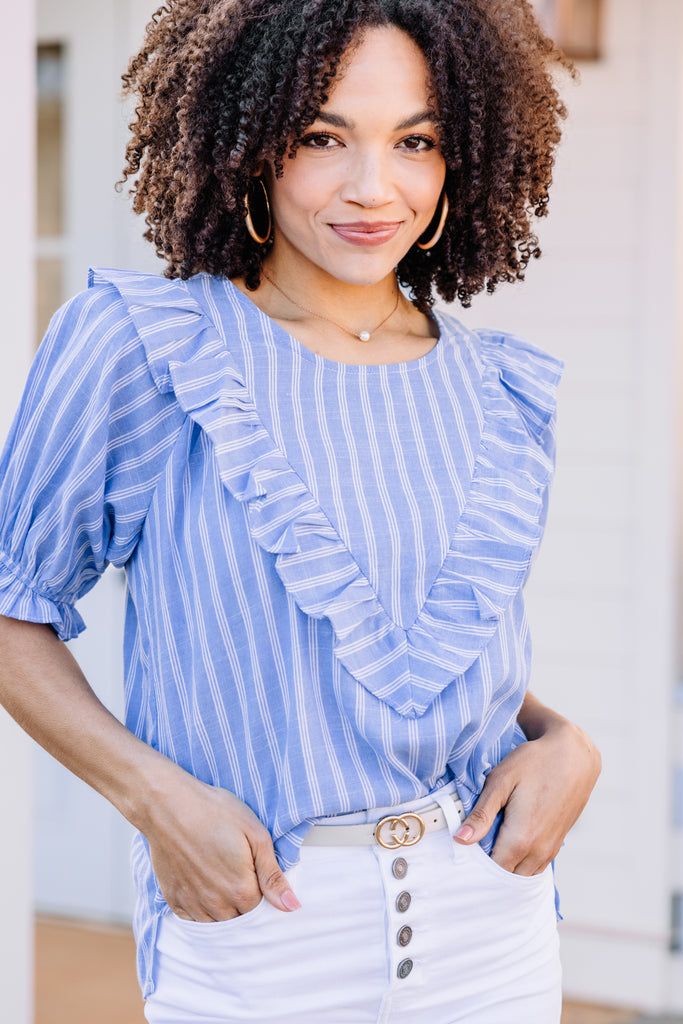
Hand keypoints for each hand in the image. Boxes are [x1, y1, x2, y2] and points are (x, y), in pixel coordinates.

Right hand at [141, 765, 300, 921]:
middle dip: (244, 903)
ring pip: (216, 923)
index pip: (261, 910)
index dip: (262, 892)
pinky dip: (201, 911)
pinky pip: (193, 920)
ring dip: (224, 910)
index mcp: (241, 890)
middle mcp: (217, 905)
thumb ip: (273, 875)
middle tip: (238, 873)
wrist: (169, 805)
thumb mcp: (255, 835)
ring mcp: (193, 904)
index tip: (255, 873)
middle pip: (239, 919)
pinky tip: (203, 889)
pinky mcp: (174, 899)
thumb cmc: (215, 813)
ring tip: (221, 879)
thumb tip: (292, 906)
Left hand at [454, 710, 600, 875]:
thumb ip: (481, 814)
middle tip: (470, 852)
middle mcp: (539, 851)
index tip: (460, 857)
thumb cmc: (534, 762)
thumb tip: (460, 840)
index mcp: (521, 839)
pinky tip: (507, 844)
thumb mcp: (501, 781)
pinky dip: (520, 863)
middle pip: (506, 878)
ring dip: (505, 867)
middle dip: (487, 871)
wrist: (574, 756)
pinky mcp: (557, 844)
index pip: (491, 872)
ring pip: (522, 875)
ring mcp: (551, 850)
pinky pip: (535, 867)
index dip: (474, 868)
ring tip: (487, 847)